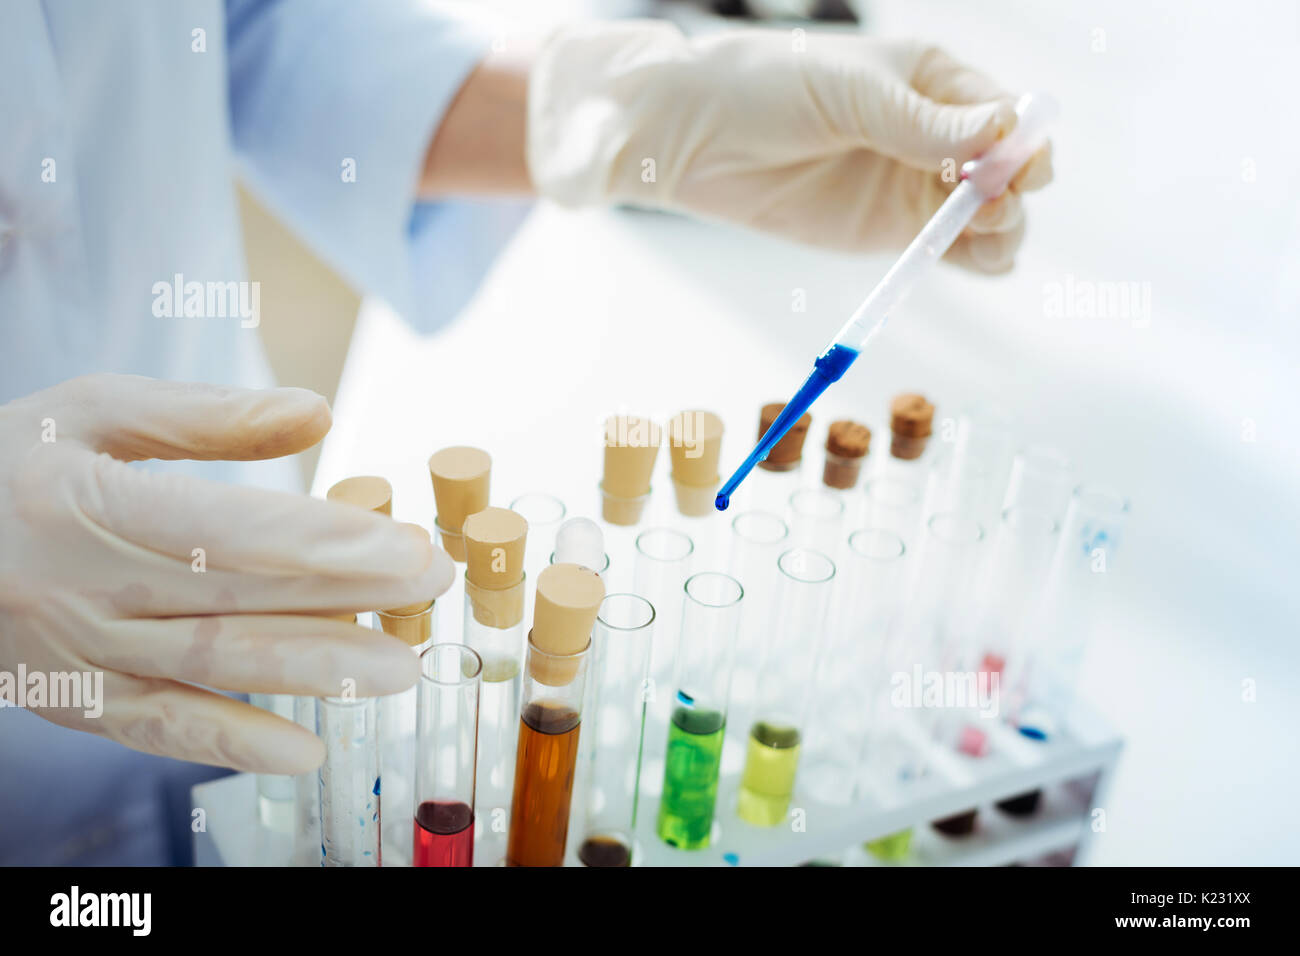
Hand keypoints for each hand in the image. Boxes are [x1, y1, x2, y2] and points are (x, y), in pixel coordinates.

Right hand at [0, 375, 452, 772]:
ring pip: (209, 669)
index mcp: (86, 505)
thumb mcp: (86, 413)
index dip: (322, 541)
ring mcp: (81, 654)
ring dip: (309, 674)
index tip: (405, 545)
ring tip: (396, 669)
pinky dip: (234, 744)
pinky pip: (161, 729)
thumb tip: (318, 409)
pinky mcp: (79, 700)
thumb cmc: (8, 466)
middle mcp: (83, 588)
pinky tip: (307, 750)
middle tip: (428, 593)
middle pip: (232, 601)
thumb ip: (204, 415)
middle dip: (342, 600)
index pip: (225, 529)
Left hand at [528, 22, 1051, 271]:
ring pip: (985, 216)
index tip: (1017, 172)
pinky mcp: (885, 229)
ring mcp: (910, 183)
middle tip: (988, 210)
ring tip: (980, 240)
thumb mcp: (850, 95)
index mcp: (932, 81)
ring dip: (1000, 230)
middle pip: (1005, 171)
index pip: (1005, 114)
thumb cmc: (765, 87)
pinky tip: (975, 262)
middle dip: (1011, 193)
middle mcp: (932, 133)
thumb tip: (1002, 133)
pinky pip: (944, 249)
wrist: (693, 135)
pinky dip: (971, 259)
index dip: (1023, 145)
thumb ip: (923, 123)